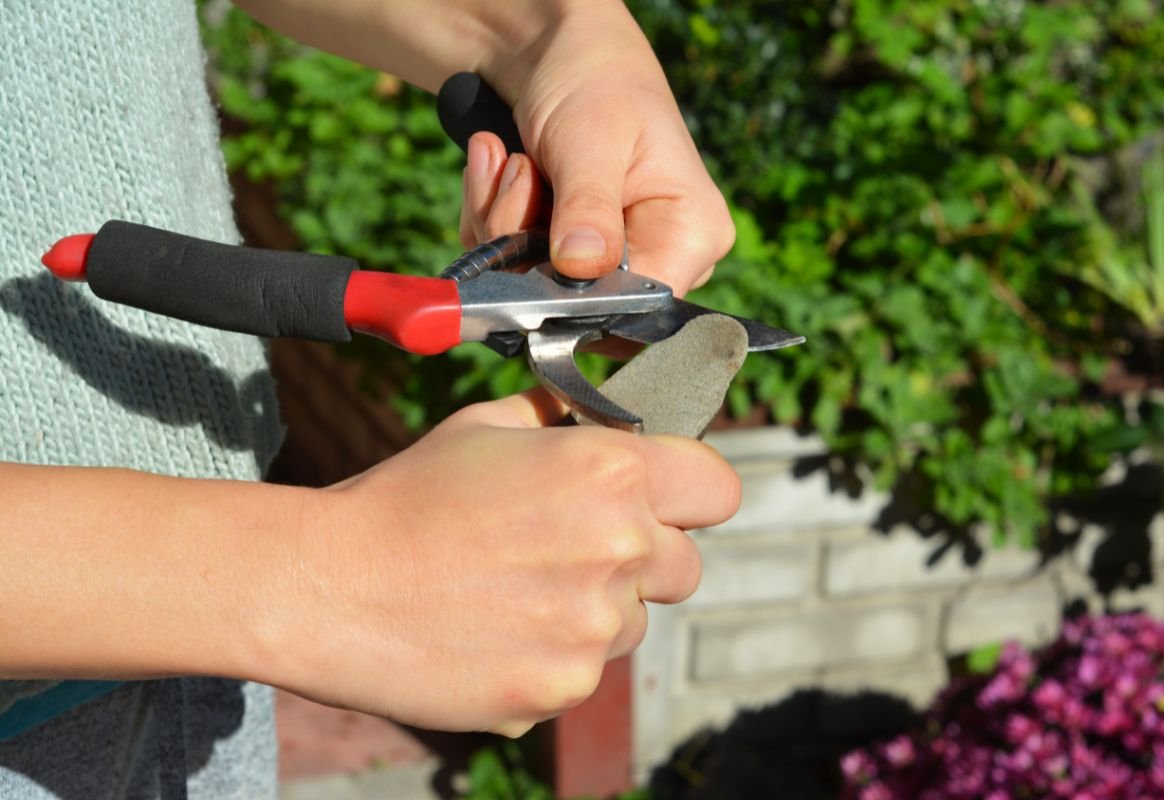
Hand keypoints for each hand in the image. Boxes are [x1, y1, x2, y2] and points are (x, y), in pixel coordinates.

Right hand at [269, 391, 739, 736]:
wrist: (331, 586)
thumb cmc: (406, 497)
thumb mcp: (489, 428)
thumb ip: (568, 420)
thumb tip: (612, 416)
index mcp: (610, 473)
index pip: (717, 488)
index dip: (691, 491)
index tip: (667, 499)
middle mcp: (618, 549)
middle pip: (687, 564)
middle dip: (647, 556)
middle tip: (575, 548)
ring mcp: (593, 629)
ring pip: (635, 622)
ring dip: (599, 608)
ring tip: (517, 590)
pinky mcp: (562, 688)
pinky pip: (587, 670)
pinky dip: (555, 655)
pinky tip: (495, 629)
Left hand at [473, 3, 735, 293]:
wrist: (557, 53)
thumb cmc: (596, 81)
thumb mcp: (592, 140)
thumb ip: (588, 208)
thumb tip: (580, 267)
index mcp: (693, 234)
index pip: (641, 305)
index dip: (579, 297)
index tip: (532, 254)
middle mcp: (660, 256)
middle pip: (578, 301)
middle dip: (524, 244)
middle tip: (518, 173)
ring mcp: (610, 260)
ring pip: (532, 284)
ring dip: (500, 223)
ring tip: (509, 159)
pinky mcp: (566, 256)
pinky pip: (511, 266)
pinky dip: (491, 218)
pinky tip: (500, 168)